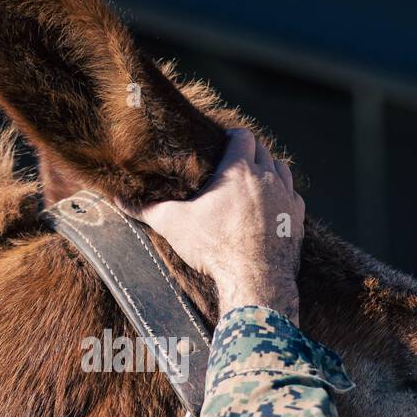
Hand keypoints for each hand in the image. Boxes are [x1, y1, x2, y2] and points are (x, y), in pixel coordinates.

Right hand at [120, 129, 303, 322]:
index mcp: (239, 170)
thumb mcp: (174, 225)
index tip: (223, 144)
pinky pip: (295, 198)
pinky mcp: (297, 220)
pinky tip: (272, 209)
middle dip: (250, 153)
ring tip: (254, 183)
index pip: (242, 136)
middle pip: (264, 150)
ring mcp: (286, 199)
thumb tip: (119, 201)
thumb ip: (148, 209)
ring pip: (283, 170)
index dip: (232, 137)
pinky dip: (284, 199)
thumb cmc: (214, 248)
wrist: (254, 279)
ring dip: (270, 172)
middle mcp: (267, 178)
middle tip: (234, 165)